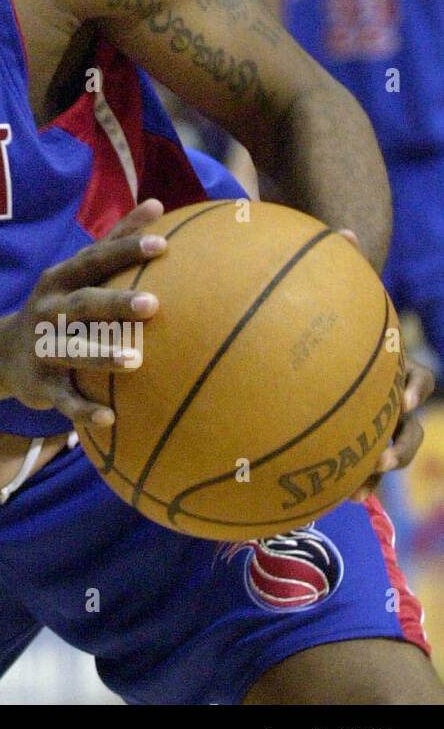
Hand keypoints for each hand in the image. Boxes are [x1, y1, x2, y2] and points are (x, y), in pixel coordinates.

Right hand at [0, 199, 167, 426]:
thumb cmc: (57, 305)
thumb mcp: (77, 271)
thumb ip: (115, 240)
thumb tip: (158, 204)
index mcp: (60, 280)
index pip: (94, 261)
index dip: (126, 251)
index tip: (163, 245)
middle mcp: (48, 311)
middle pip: (82, 304)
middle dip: (114, 304)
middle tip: (152, 304)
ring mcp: (41, 349)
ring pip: (71, 352)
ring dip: (101, 356)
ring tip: (136, 361)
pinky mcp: (39, 385)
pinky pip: (63, 399)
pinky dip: (83, 410)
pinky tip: (110, 419)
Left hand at [337, 228, 435, 498]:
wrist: (312, 336)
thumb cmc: (324, 312)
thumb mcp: (331, 292)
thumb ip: (335, 265)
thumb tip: (344, 229)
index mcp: (388, 364)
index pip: (416, 378)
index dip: (412, 388)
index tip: (402, 398)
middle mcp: (383, 398)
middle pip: (405, 428)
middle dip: (398, 445)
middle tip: (381, 456)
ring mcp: (365, 423)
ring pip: (380, 455)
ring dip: (371, 476)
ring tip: (352, 494)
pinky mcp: (341, 442)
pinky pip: (346, 469)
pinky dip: (335, 484)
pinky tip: (312, 499)